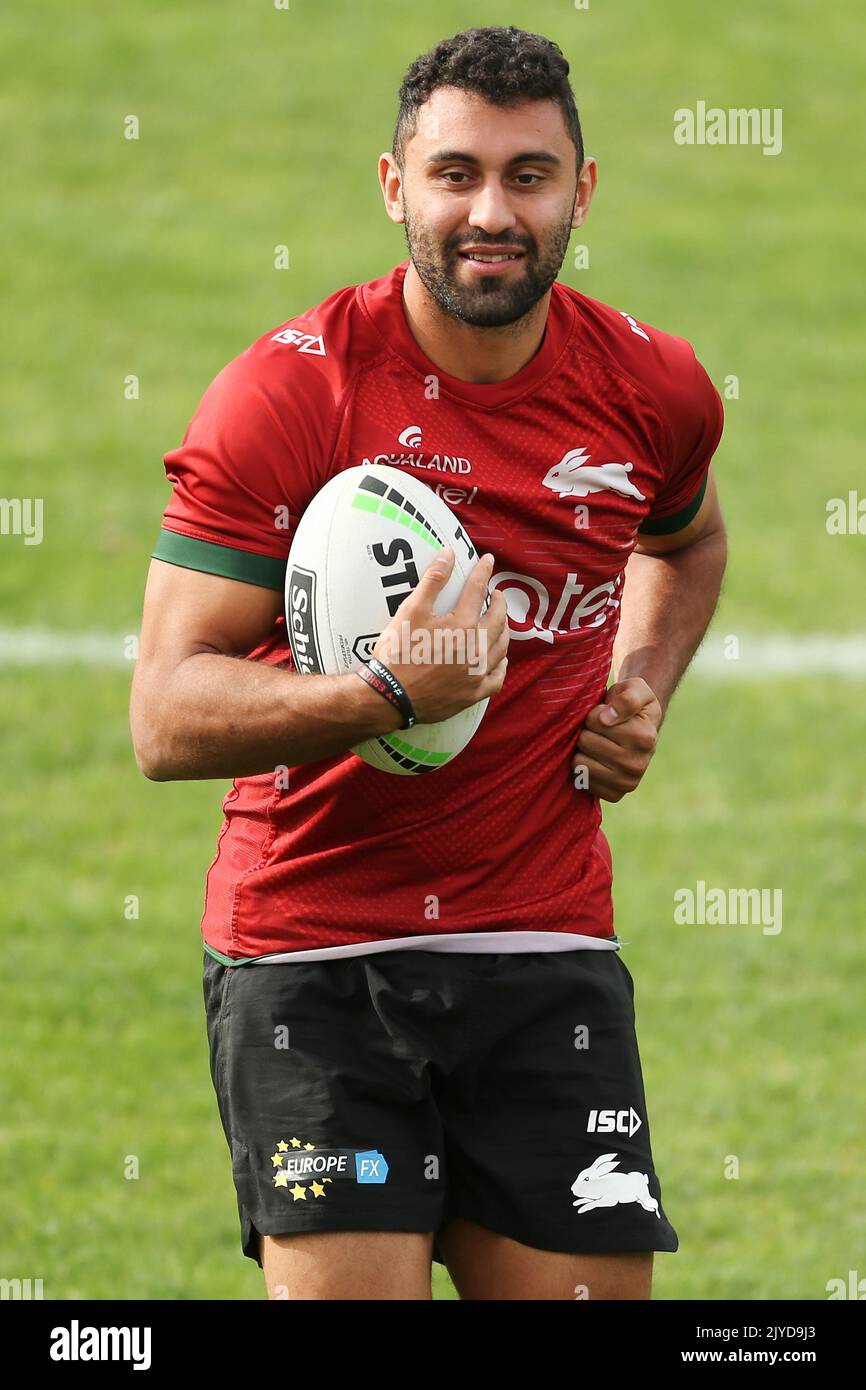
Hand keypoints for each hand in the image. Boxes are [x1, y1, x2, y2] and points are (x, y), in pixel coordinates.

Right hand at [371, 547, 508, 724]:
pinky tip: (499, 659)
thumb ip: (433, 580)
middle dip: (499, 603)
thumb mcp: (411, 610)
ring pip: (501, 646)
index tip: (488, 561)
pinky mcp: (473, 693)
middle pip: (498, 619)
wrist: (391, 696)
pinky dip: (501, 665)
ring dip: (503, 630)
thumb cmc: (399, 653)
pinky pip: (497, 677)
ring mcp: (477, 672)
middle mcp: (477, 647)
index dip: (483, 572)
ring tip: (499, 621)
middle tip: (496, 595)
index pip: (478, 590)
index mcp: (464, 624)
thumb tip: (448, 554)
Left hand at [571, 678, 661, 802]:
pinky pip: (582, 781)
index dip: (594, 714)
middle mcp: (638, 765)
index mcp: (644, 738)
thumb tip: (608, 718)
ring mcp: (627, 783)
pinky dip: (583, 769)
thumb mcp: (636, 688)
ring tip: (597, 745)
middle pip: (585, 741)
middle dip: (587, 731)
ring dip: (582, 750)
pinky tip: (595, 761)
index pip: (594, 720)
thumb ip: (627, 697)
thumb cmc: (633, 704)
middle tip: (600, 731)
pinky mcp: (614, 795)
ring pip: (579, 763)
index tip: (606, 715)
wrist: (641, 729)